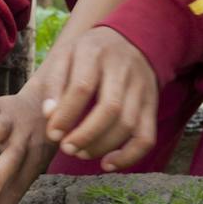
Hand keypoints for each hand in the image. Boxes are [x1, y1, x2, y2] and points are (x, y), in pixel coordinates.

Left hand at [39, 26, 158, 170]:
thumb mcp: (66, 55)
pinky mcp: (152, 105)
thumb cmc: (90, 53)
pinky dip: (129, 156)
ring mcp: (142, 88)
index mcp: (96, 53)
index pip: (82, 87)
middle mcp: (123, 69)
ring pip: (128, 124)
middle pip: (110, 108)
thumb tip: (50, 116)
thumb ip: (54, 83)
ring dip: (102, 146)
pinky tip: (108, 164)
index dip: (66, 115)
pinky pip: (147, 137)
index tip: (53, 133)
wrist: (130, 40)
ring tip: (80, 153)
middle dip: (85, 135)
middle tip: (66, 148)